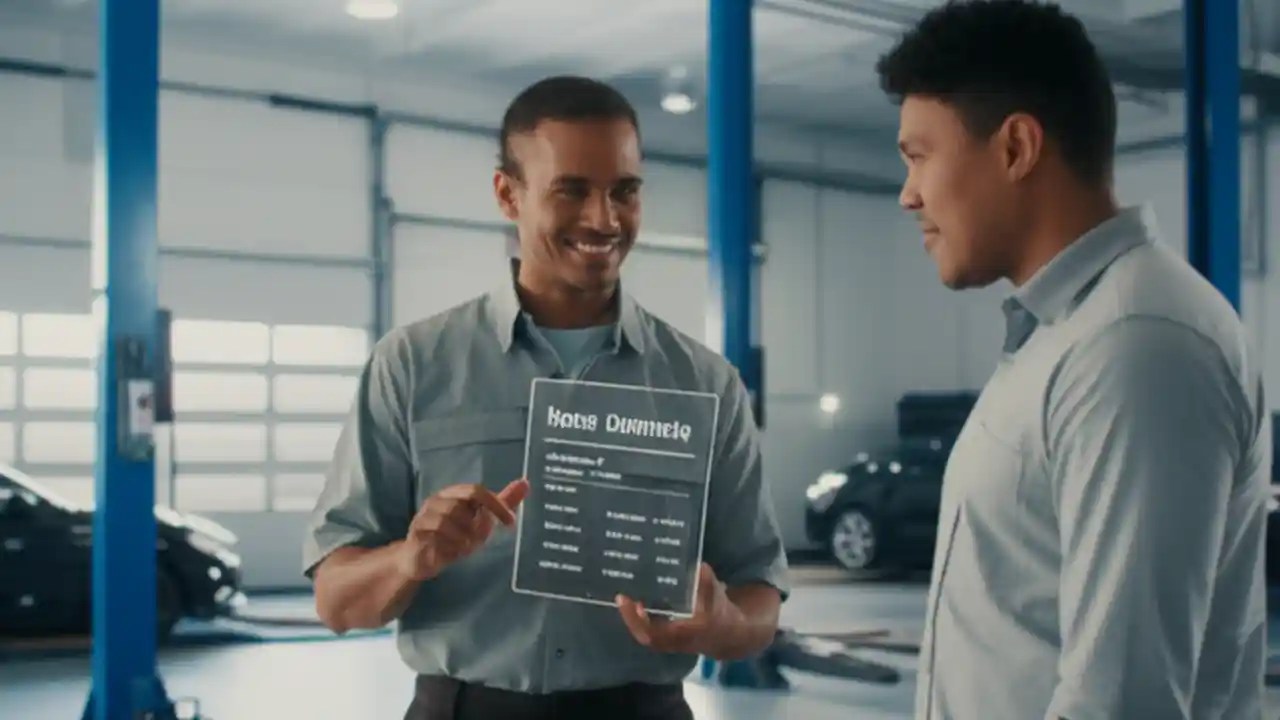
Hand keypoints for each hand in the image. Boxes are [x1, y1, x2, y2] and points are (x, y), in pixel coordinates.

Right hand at [396, 478, 528, 581]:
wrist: (420, 560)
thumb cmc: (454, 537)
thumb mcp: (482, 521)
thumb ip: (502, 503)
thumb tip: (525, 482)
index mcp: (452, 493)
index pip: (476, 490)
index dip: (495, 504)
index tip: (510, 522)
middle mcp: (435, 501)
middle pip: (462, 508)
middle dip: (476, 528)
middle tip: (478, 540)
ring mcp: (423, 517)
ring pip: (449, 523)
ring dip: (462, 540)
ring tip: (462, 548)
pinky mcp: (415, 535)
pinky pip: (436, 538)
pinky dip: (449, 548)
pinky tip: (450, 553)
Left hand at [616, 563, 743, 657]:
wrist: (728, 636)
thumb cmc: (721, 612)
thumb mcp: (718, 596)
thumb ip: (707, 583)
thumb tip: (698, 566)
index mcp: (687, 632)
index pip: (656, 632)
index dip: (638, 619)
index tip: (631, 601)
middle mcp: (676, 642)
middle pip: (646, 637)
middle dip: (631, 619)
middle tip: (621, 597)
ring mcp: (671, 644)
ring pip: (647, 636)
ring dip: (634, 619)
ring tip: (626, 598)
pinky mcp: (669, 641)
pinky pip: (651, 634)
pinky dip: (641, 620)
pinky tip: (637, 603)